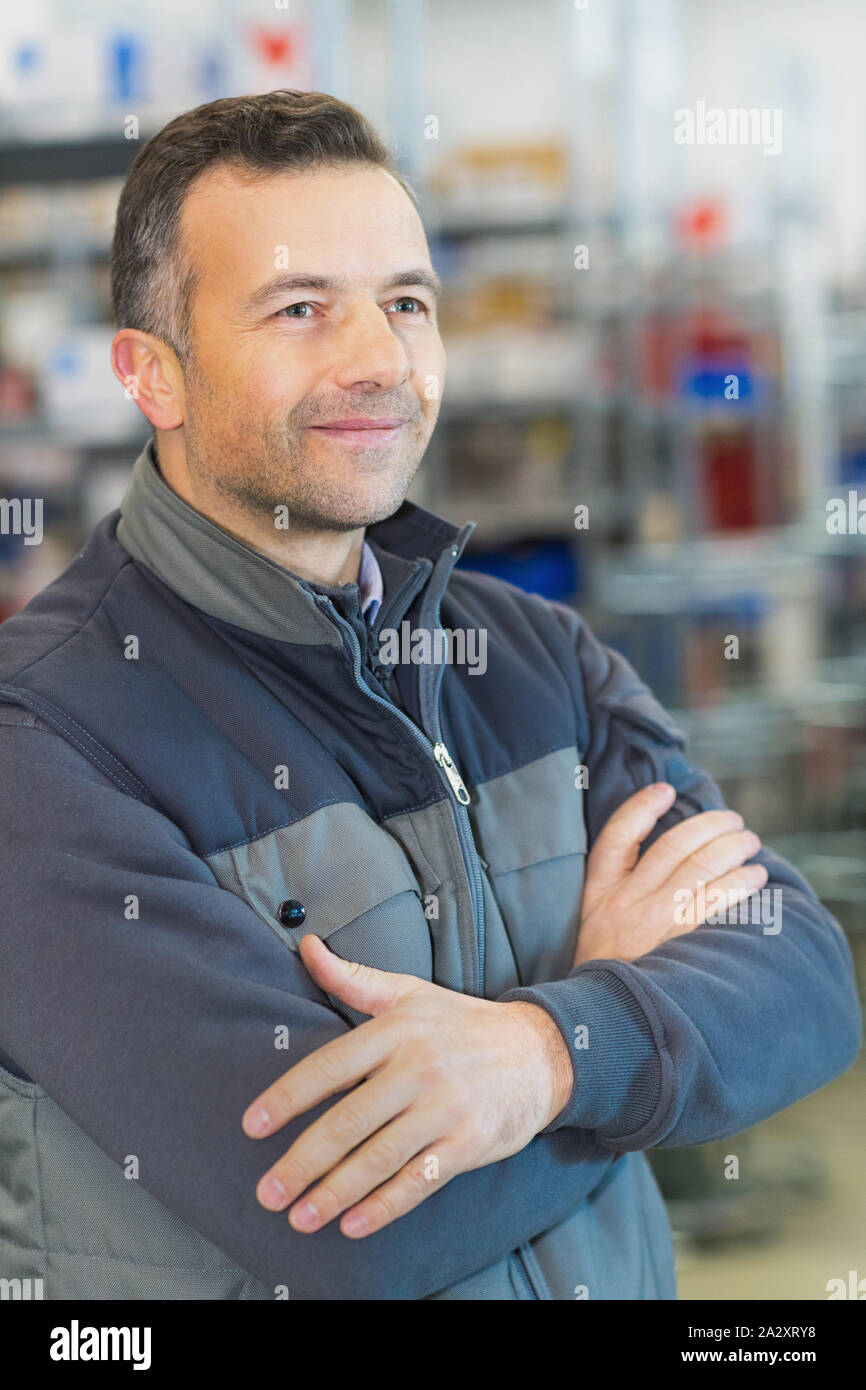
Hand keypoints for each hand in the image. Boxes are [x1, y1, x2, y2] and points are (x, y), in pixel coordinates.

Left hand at [242, 934, 573, 1237]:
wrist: (542, 1051)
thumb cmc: (462, 1023)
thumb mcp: (410, 992)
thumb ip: (353, 978)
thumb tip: (306, 946)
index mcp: (397, 1029)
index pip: (330, 1066)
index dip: (288, 1098)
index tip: (253, 1126)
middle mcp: (419, 1068)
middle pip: (349, 1121)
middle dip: (303, 1161)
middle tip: (267, 1192)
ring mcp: (446, 1108)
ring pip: (379, 1157)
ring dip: (334, 1193)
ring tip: (299, 1218)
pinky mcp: (471, 1143)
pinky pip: (420, 1181)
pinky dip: (384, 1206)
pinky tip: (352, 1225)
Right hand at [574, 782, 767, 966]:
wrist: (595, 1022)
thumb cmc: (598, 972)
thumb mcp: (588, 927)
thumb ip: (612, 895)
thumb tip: (656, 860)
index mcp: (597, 892)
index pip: (618, 835)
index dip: (642, 808)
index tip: (664, 790)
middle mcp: (624, 902)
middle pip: (672, 846)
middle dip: (707, 826)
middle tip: (731, 821)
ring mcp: (652, 922)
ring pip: (699, 868)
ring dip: (730, 848)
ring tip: (749, 842)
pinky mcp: (678, 944)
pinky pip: (717, 902)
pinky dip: (739, 883)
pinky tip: (754, 877)